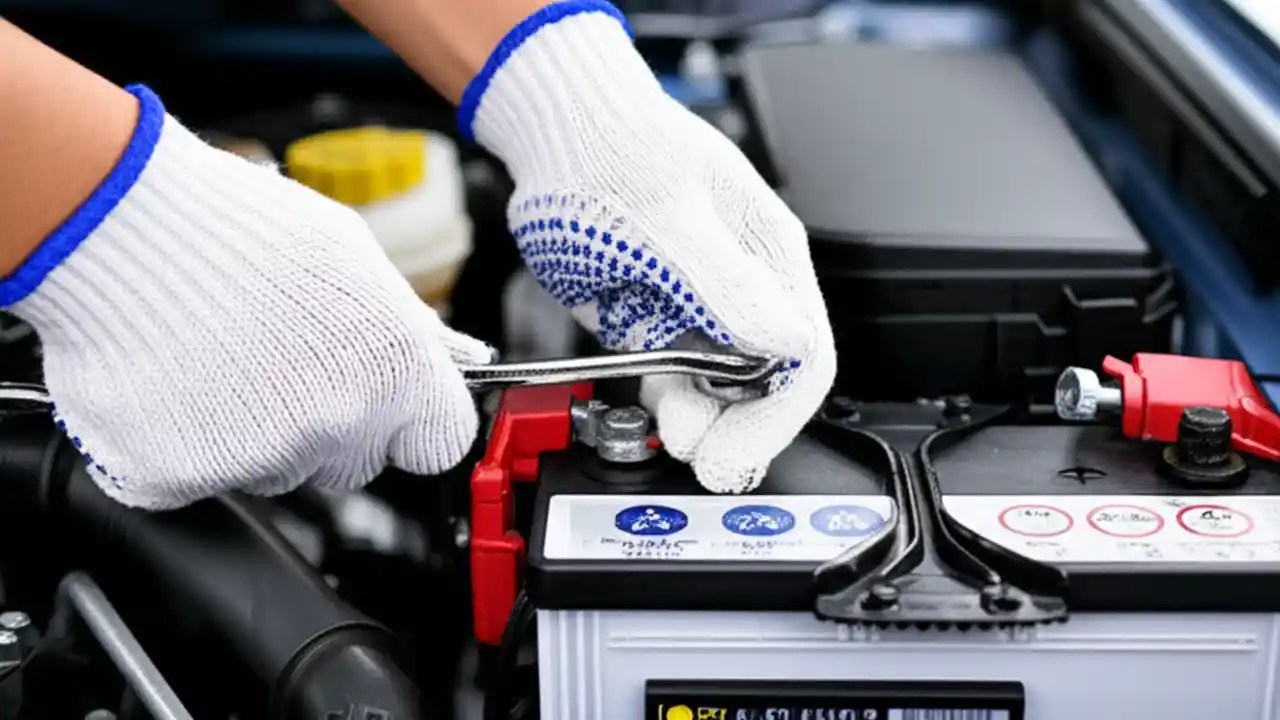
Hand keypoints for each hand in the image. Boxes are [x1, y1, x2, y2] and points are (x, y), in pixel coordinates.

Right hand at [3, 85, 490, 509]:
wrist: (112, 220)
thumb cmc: (233, 226)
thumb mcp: (349, 256)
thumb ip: (402, 323)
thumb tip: (447, 357)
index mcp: (393, 368)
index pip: (438, 442)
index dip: (413, 426)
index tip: (393, 411)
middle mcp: (335, 422)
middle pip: (352, 464)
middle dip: (327, 426)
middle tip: (279, 364)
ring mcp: (256, 457)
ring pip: (273, 472)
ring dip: (252, 434)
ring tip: (215, 357)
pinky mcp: (177, 478)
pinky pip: (193, 479)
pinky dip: (178, 445)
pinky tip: (168, 382)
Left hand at [462, 2, 835, 492]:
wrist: (557, 133)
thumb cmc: (614, 148)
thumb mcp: (669, 215)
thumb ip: (724, 281)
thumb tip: (786, 341)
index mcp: (767, 258)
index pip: (804, 358)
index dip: (775, 416)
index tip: (733, 451)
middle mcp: (742, 289)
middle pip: (766, 385)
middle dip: (736, 428)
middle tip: (695, 453)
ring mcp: (698, 309)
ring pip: (719, 391)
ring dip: (698, 420)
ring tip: (668, 430)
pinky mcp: (657, 323)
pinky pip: (674, 380)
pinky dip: (665, 404)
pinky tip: (649, 408)